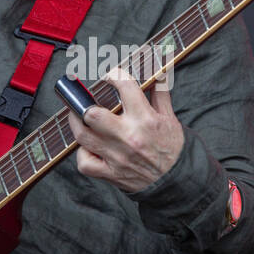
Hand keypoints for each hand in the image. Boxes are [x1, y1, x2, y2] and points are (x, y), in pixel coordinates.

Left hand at [66, 67, 184, 192]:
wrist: (177, 181)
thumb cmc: (173, 149)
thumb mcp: (170, 118)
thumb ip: (160, 93)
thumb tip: (156, 71)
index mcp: (145, 120)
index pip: (125, 87)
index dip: (115, 75)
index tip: (111, 75)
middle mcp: (128, 138)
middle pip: (91, 114)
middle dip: (84, 102)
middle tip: (84, 98)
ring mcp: (117, 158)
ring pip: (82, 136)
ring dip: (76, 122)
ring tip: (78, 116)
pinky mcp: (110, 174)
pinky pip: (85, 163)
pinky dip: (82, 153)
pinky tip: (89, 146)